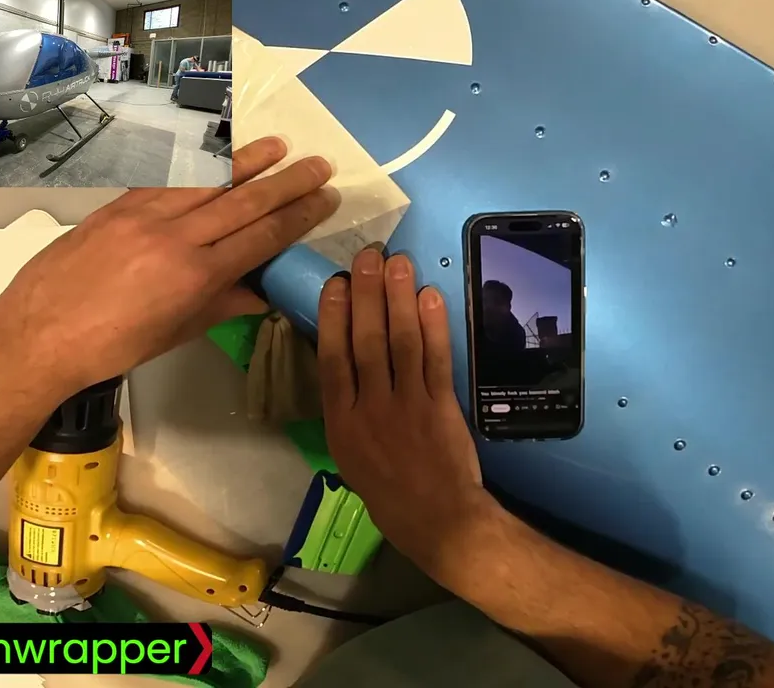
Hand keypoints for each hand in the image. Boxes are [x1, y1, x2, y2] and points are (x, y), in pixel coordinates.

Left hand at [0, 137, 338, 397]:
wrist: (38, 335)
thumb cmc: (112, 348)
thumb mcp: (176, 333)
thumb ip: (222, 305)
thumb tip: (260, 292)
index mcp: (196, 276)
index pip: (263, 236)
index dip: (300, 215)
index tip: (326, 198)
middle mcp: (176, 238)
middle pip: (246, 201)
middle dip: (288, 181)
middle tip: (320, 164)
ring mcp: (144, 216)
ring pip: (209, 182)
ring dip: (248, 162)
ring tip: (278, 146)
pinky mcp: (119, 206)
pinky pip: (170, 183)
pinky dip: (200, 172)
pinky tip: (219, 163)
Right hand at [317, 247, 495, 569]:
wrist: (434, 518)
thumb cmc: (387, 489)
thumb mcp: (348, 453)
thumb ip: (344, 408)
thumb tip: (340, 362)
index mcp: (340, 422)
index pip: (333, 358)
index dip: (333, 316)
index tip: (335, 283)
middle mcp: (370, 408)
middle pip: (366, 341)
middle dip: (367, 294)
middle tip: (367, 256)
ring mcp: (408, 405)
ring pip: (401, 342)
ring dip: (400, 299)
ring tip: (398, 264)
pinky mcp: (441, 406)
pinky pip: (436, 359)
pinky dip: (434, 326)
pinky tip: (430, 298)